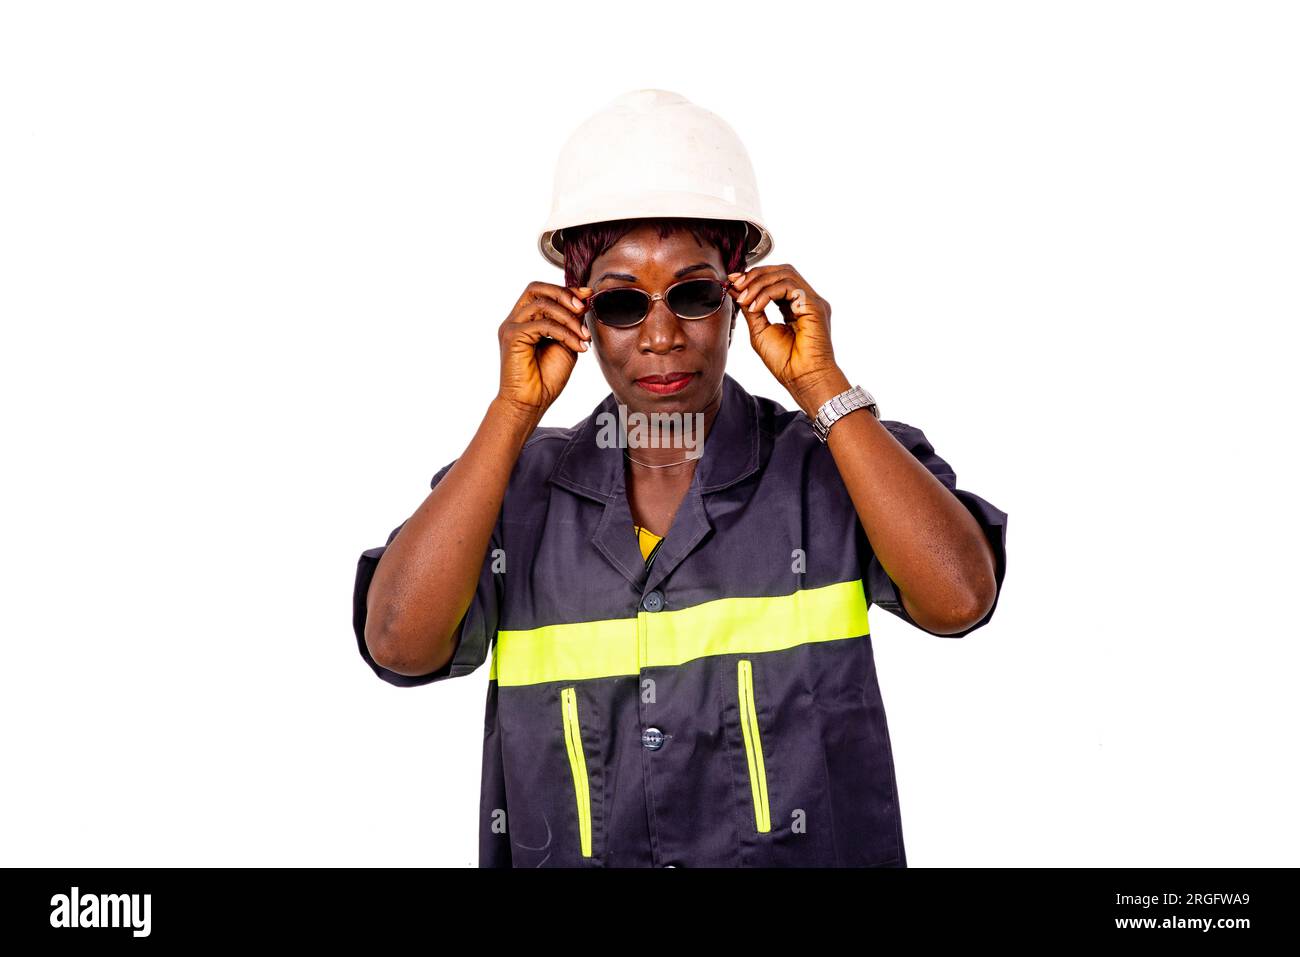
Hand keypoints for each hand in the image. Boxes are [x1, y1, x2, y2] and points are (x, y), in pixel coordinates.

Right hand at [497, 281, 592, 419]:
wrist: (531, 404)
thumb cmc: (547, 378)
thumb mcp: (566, 344)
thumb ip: (571, 323)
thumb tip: (584, 300)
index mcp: (526, 320)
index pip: (543, 292)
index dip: (566, 290)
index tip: (588, 295)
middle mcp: (515, 320)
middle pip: (536, 288)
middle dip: (564, 293)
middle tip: (583, 307)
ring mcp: (511, 327)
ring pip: (542, 304)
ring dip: (569, 318)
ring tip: (584, 336)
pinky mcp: (511, 337)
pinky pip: (542, 324)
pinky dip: (564, 333)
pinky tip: (577, 346)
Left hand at [727, 264, 840, 402]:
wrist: (802, 378)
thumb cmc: (785, 362)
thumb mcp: (759, 331)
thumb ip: (750, 309)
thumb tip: (736, 289)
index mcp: (793, 306)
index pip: (775, 279)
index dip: (753, 277)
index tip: (733, 281)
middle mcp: (804, 301)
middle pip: (780, 271)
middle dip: (755, 275)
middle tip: (736, 285)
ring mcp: (811, 301)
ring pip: (785, 274)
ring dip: (759, 283)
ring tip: (745, 299)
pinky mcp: (815, 305)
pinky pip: (789, 286)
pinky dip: (768, 293)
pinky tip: (756, 307)